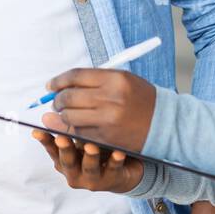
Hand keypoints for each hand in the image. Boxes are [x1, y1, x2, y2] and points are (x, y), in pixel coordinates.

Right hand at [31, 122, 144, 193]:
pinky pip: (113, 169)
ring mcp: (93, 179)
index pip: (52, 150)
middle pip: (68, 161)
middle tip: (62, 138)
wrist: (123, 172)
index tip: (37, 131)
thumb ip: (66, 129)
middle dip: (65, 149)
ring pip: (89, 168)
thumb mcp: (80, 140)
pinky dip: (115, 161)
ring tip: (91, 145)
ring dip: (90, 156)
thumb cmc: (97, 152)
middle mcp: (75, 173)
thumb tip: (46, 115)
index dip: (45, 141)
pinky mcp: (112, 180)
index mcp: (64, 161)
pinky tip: (118, 152)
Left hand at [42, 67, 156, 150]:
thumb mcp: (122, 80)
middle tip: (55, 102)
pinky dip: (72, 129)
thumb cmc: (140, 98)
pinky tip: (75, 125)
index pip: (75, 76)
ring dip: (62, 115)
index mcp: (114, 79)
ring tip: (64, 113)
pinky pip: (79, 133)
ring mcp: (108, 120)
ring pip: (70, 116)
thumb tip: (62, 84)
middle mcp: (110, 98)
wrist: (164, 124)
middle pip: (69, 96)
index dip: (59, 80)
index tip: (50, 85)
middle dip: (57, 100)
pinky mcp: (107, 138)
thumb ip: (94, 80)